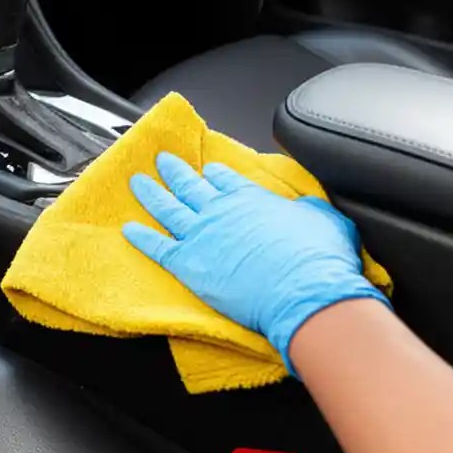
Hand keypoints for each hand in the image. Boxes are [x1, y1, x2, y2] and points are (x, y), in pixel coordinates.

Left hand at [123, 152, 389, 375]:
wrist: (303, 292)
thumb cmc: (319, 258)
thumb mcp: (324, 219)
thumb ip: (309, 209)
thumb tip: (306, 207)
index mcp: (251, 197)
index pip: (226, 179)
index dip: (214, 172)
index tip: (206, 168)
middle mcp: (221, 211)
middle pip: (190, 185)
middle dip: (174, 171)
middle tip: (162, 160)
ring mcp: (201, 235)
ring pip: (167, 208)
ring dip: (151, 194)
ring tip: (137, 182)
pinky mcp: (188, 264)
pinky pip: (157, 247)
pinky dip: (141, 237)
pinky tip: (128, 229)